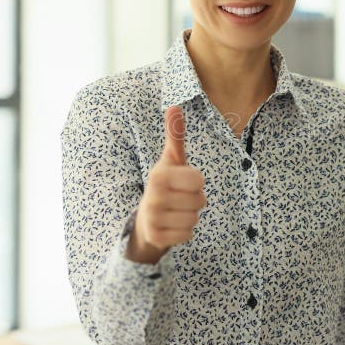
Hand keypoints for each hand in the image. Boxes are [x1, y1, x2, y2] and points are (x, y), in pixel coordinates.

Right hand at [126, 106, 206, 263]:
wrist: (144, 220)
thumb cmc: (165, 185)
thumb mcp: (171, 160)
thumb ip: (175, 135)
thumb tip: (174, 106)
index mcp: (158, 175)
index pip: (199, 180)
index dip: (196, 182)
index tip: (182, 183)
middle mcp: (151, 196)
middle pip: (199, 201)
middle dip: (195, 201)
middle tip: (178, 199)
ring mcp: (152, 218)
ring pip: (194, 219)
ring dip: (189, 217)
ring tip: (175, 212)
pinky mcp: (156, 238)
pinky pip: (188, 235)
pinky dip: (184, 232)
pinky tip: (171, 226)